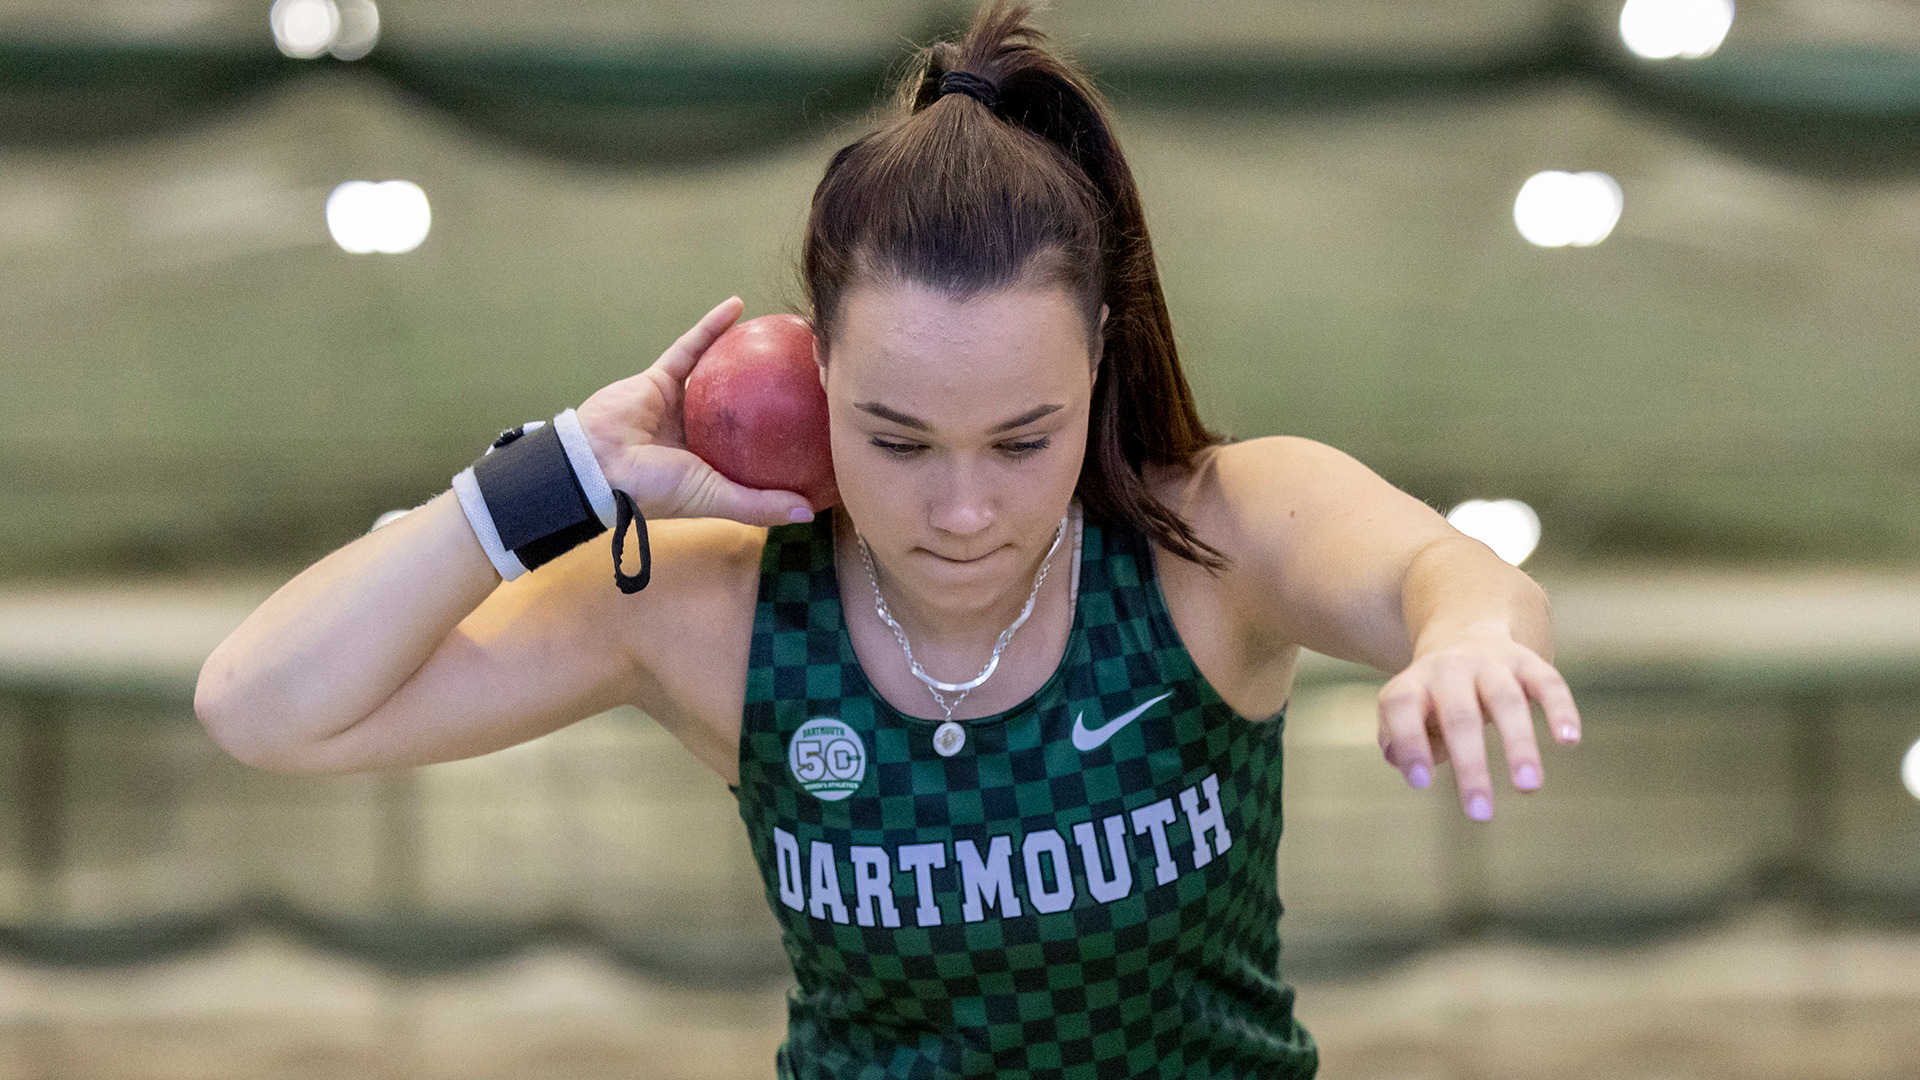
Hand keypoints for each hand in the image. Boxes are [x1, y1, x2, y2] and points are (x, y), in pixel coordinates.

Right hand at [575, 296, 814, 526]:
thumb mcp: (715, 499)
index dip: (787, 436)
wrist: (596, 465)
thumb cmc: (653, 489)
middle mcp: (701, 433)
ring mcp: (681, 403)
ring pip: (721, 372)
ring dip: (747, 352)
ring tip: (783, 333)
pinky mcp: (660, 377)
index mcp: (713, 464)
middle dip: (775, 390)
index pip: (758, 449)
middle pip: (746, 407)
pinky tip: (740, 306)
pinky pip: (691, 346)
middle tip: (811, 370)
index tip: (822, 420)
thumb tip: (809, 512)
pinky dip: (712, 326)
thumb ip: (759, 505)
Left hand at [1375, 622, 1580, 819]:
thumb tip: (1411, 769)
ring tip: (1528, 787)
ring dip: (1518, 745)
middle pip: (1459, 715)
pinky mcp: (1527, 662)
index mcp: (1414, 682)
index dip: (1409, 742)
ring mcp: (1491, 662)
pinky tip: (1570, 741)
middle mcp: (1450, 668)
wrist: (1462, 634)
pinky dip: (1561, 710)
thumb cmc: (1432, 697)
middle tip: (1480, 813)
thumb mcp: (1407, 713)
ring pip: (1506, 701)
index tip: (1421, 783)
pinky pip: (1548, 682)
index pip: (1402, 706)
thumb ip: (1399, 742)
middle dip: (1470, 766)